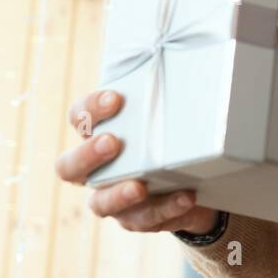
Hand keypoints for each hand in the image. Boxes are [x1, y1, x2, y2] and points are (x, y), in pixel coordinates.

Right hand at [54, 88, 219, 234]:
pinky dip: (166, 209)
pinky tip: (187, 197)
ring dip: (120, 194)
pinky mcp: (139, 219)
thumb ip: (172, 99)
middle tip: (112, 143)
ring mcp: (113, 198)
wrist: (196, 182)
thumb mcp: (171, 118)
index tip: (115, 98)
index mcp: (99, 135)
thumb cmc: (174, 141)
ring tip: (141, 186)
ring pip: (101, 203)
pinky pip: (146, 219)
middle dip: (88, 155)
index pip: (79, 118)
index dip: (89, 110)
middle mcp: (97, 170)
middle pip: (69, 168)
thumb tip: (208, 58)